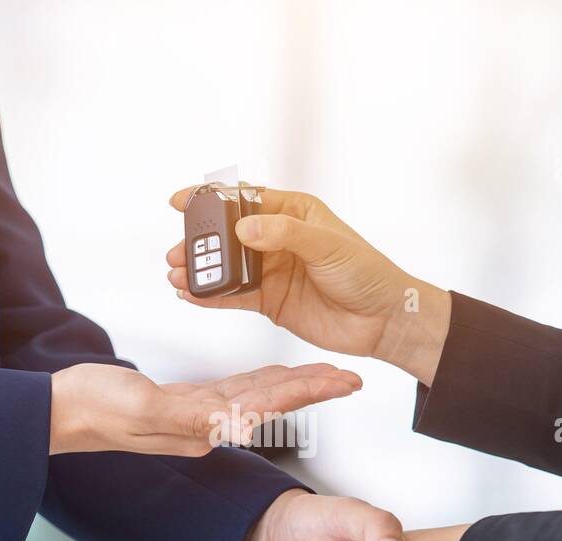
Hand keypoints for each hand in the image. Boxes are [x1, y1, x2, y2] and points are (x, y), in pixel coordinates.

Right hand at [49, 361, 359, 455]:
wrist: (59, 410)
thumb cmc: (93, 408)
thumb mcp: (140, 409)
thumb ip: (186, 418)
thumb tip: (234, 428)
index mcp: (203, 427)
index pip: (268, 406)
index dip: (306, 390)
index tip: (342, 381)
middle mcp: (207, 425)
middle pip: (272, 401)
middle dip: (314, 388)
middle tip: (354, 377)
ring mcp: (196, 415)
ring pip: (259, 394)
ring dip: (295, 384)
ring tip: (330, 375)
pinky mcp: (183, 402)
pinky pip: (234, 388)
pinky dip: (261, 380)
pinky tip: (279, 373)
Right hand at [167, 187, 450, 384]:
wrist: (384, 321)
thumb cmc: (367, 274)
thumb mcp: (328, 246)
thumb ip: (285, 235)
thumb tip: (244, 227)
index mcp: (294, 213)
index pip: (244, 199)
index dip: (211, 200)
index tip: (181, 201)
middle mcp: (278, 239)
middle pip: (228, 236)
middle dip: (200, 242)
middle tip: (177, 251)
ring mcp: (272, 271)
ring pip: (227, 267)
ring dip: (201, 271)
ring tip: (177, 275)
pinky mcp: (270, 302)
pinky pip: (234, 296)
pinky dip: (211, 296)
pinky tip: (191, 295)